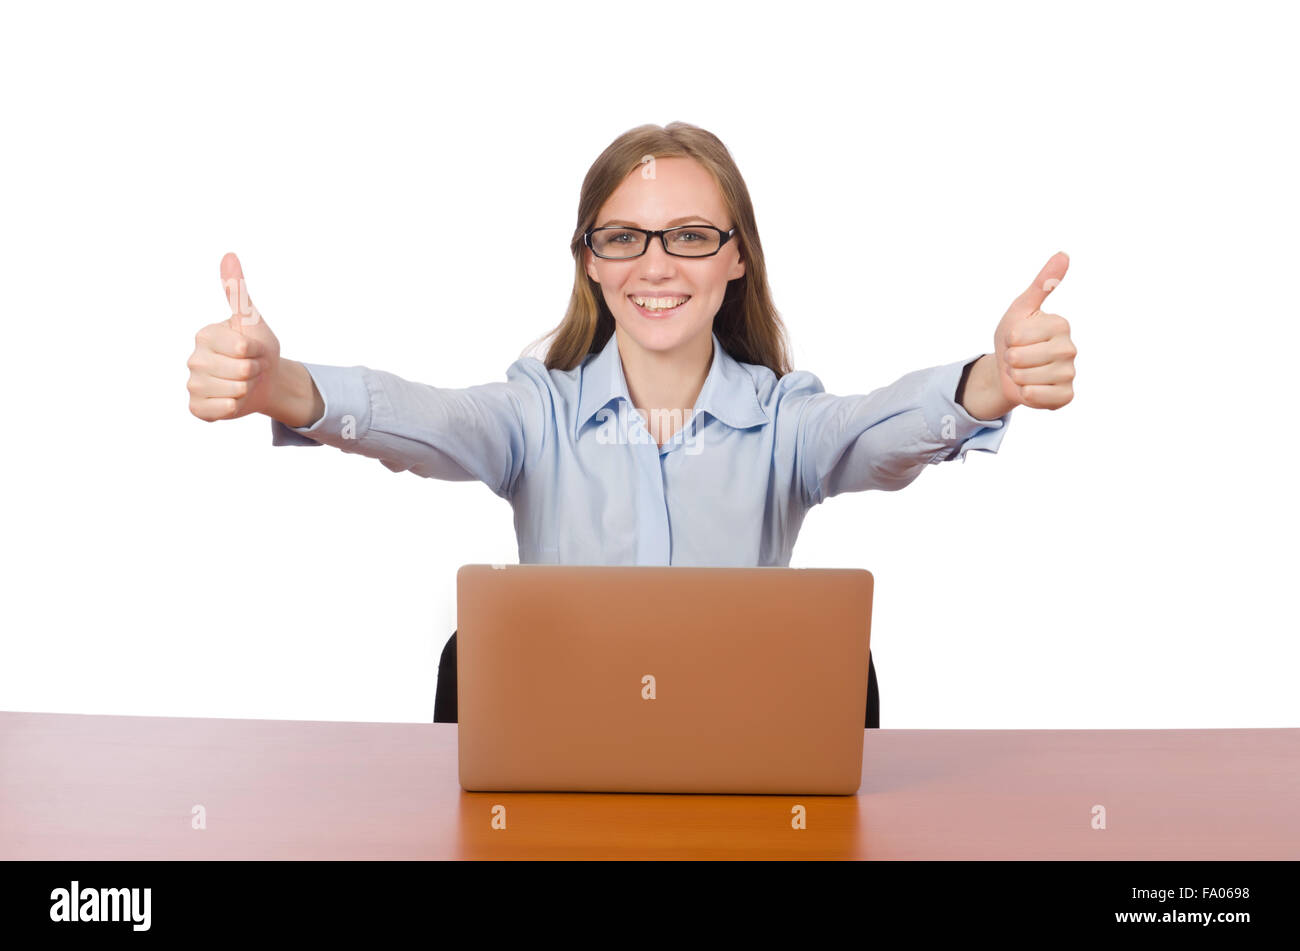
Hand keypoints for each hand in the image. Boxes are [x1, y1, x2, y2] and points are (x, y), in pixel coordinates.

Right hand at [186, 252, 283, 420]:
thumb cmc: (258, 347)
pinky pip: (220, 411)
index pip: (242, 347)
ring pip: (234, 392)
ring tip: (244, 383)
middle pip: (240, 371)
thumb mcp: (252, 320)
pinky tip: (232, 399)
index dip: (257, 351)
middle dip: (255, 371)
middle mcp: (194, 359)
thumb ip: (238, 291)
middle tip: (251, 368)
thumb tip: (229, 255)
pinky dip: (234, 408)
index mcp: (205, 335)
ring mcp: (193, 384)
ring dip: (248, 390)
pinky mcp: (197, 407)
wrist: (265, 381)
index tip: (252, 349)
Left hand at [994, 251, 1076, 409]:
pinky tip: (1030, 388)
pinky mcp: (1065, 396)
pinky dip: (1026, 395)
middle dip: (1010, 359)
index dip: (1008, 339)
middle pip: (1021, 358)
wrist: (1008, 371)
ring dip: (1016, 377)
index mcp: (1060, 324)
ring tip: (1022, 371)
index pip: (1018, 336)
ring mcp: (1069, 373)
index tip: (1016, 338)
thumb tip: (1063, 254)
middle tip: (1017, 357)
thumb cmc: (1014, 337)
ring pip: (1027, 379)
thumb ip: (1042, 284)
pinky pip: (1038, 397)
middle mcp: (1070, 348)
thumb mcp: (1021, 309)